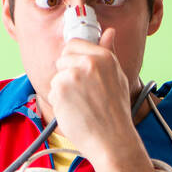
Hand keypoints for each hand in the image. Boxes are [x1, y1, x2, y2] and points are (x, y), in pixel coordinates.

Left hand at [46, 27, 138, 167]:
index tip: (80, 72)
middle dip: (67, 73)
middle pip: (62, 58)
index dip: (74, 59)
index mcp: (103, 57)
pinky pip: (52, 92)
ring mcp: (71, 76)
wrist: (112, 140)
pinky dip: (60, 103)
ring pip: (57, 77)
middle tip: (83, 93)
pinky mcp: (59, 91)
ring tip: (82, 105)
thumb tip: (109, 32)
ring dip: (64, 90)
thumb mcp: (118, 77)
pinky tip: (75, 112)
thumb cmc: (117, 112)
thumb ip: (108, 52)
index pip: (74, 44)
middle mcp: (87, 63)